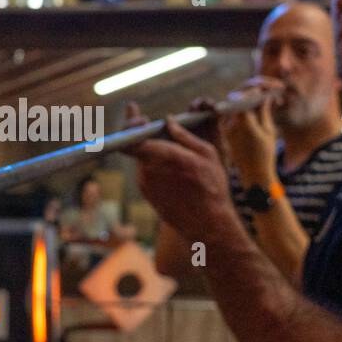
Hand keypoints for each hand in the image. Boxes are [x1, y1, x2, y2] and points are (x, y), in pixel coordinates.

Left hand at [123, 102, 239, 243]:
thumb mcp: (207, 154)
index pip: (131, 139)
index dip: (130, 126)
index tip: (139, 117)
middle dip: (148, 137)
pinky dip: (157, 168)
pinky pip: (147, 172)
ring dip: (155, 154)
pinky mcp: (146, 193)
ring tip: (177, 161)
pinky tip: (176, 176)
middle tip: (160, 133)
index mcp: (164, 156)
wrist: (206, 225)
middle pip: (138, 145)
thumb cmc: (211, 188)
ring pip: (144, 159)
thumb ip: (184, 136)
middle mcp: (149, 169)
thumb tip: (168, 120)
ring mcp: (145, 183)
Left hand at [220, 77, 282, 182]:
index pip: (247, 94)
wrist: (254, 175)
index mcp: (243, 121)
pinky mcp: (224, 129)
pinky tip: (260, 108)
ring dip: (251, 97)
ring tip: (269, 98)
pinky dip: (246, 107)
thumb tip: (263, 95)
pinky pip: (234, 112)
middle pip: (240, 95)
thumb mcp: (269, 131)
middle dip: (256, 89)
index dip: (260, 87)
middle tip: (273, 88)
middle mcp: (230, 121)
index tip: (274, 87)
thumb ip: (263, 110)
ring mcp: (225, 125)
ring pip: (236, 102)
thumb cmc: (265, 154)